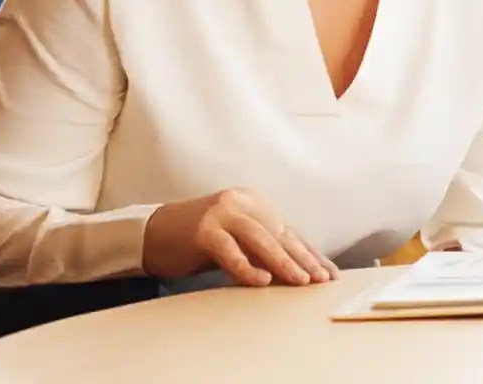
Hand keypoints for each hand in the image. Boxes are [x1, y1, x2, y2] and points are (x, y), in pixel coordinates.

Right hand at [143, 188, 339, 286]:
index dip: (311, 252)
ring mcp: (221, 213)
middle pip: (280, 233)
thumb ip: (264, 247)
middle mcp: (241, 202)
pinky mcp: (203, 230)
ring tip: (300, 280)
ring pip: (260, 239)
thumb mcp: (237, 238)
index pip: (290, 230)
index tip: (329, 273)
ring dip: (282, 262)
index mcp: (254, 202)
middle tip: (321, 279)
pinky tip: (261, 281)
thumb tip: (301, 269)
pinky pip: (230, 251)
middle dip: (304, 258)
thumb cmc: (201, 240)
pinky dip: (246, 267)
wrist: (153, 233)